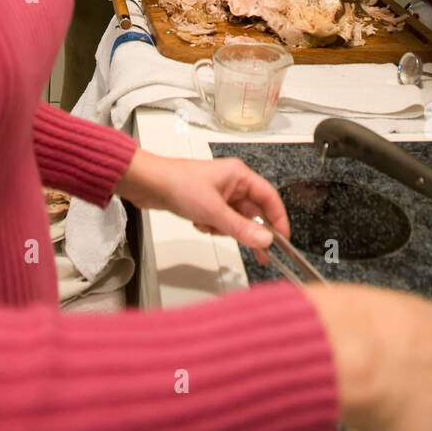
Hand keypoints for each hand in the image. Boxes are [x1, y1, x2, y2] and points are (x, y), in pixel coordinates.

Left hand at [115, 150, 288, 261]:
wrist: (148, 184)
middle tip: (259, 254)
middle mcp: (233, 183)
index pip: (269, 198)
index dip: (279, 220)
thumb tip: (265, 241)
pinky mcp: (207, 203)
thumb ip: (241, 228)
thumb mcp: (213, 211)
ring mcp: (220, 193)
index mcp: (240, 175)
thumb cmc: (178, 184)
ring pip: (236, 219)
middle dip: (248, 230)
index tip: (283, 241)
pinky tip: (198, 222)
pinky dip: (212, 226)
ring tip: (208, 224)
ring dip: (225, 228)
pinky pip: (221, 221)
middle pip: (254, 212)